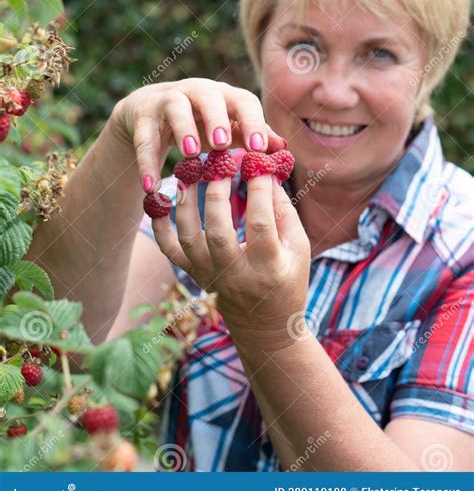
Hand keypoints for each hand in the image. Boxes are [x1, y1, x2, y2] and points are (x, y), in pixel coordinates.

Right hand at [110, 79, 286, 190]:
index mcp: (224, 95)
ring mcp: (167, 100)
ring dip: (183, 128)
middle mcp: (196, 91)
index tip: (260, 148)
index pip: (243, 101)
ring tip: (190, 154)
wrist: (150, 113)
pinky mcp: (142, 115)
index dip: (252, 122)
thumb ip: (251, 137)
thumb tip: (283, 147)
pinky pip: (144, 138)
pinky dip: (146, 162)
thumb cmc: (199, 123)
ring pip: (175, 107)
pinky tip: (150, 187)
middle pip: (209, 96)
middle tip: (222, 143)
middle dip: (216, 118)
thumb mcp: (227, 130)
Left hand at [153, 172, 311, 350]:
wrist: (265, 328)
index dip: (259, 190)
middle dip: (218, 192)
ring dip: (187, 202)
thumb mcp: (299, 249)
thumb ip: (284, 211)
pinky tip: (160, 198)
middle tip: (222, 162)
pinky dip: (159, 225)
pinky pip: (169, 249)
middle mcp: (234, 274)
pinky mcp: (193, 275)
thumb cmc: (288, 280)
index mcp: (268, 268)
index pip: (261, 225)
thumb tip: (268, 171)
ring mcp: (209, 276)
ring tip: (193, 171)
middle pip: (218, 231)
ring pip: (189, 238)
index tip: (258, 162)